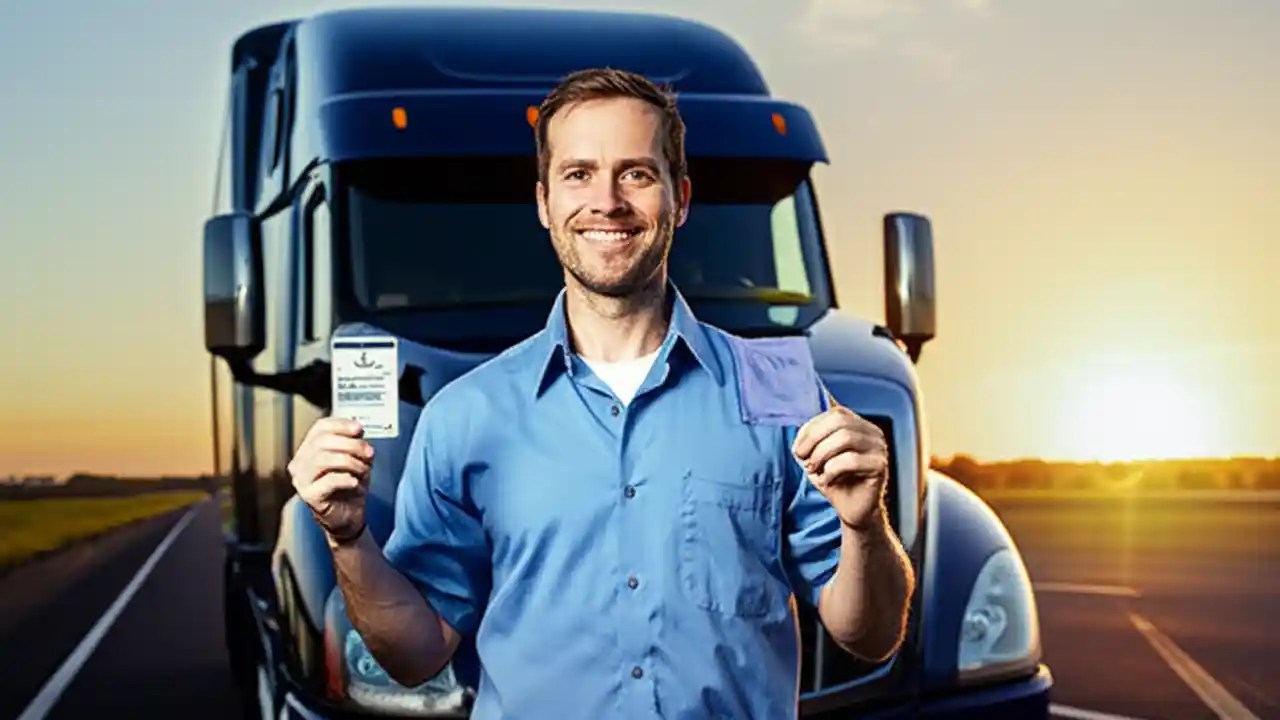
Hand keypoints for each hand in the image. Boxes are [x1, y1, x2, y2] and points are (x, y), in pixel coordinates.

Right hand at [288, 417, 374, 542]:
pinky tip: (355, 482)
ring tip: (364, 470)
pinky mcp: (309, 496)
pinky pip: (329, 480)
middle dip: (351, 444)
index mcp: (308, 450)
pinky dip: (346, 479)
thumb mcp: (355, 459)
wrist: (349, 517)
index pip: (319, 428)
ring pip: (323, 459)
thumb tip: (358, 430)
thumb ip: (353, 443)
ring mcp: (302, 480)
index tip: (359, 429)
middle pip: (322, 442)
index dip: (340, 425)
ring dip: (350, 462)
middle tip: (368, 452)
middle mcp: (300, 463)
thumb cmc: (349, 486)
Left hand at [792, 402, 889, 530]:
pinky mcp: (880, 466)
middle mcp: (873, 433)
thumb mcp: (817, 456)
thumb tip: (802, 434)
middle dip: (814, 439)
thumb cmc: (836, 481)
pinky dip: (831, 470)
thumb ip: (811, 439)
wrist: (853, 510)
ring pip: (845, 438)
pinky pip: (850, 460)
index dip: (812, 427)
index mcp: (859, 425)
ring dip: (821, 454)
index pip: (835, 413)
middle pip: (839, 421)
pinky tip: (827, 481)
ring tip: (813, 470)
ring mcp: (879, 448)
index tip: (798, 447)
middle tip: (802, 458)